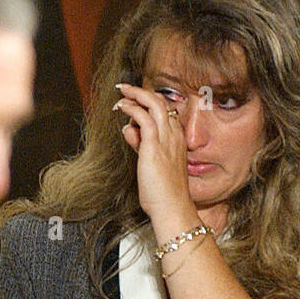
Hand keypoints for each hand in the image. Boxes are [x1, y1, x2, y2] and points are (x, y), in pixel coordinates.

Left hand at [113, 83, 198, 231]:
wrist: (172, 208)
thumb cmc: (163, 193)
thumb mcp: (150, 164)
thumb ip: (141, 145)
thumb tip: (128, 129)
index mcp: (177, 141)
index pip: (166, 112)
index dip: (149, 103)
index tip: (135, 102)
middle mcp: (174, 136)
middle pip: (161, 102)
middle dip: (142, 92)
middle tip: (126, 90)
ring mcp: (166, 140)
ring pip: (153, 104)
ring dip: (135, 95)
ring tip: (121, 93)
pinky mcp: (154, 146)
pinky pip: (143, 117)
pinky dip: (132, 108)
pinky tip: (122, 107)